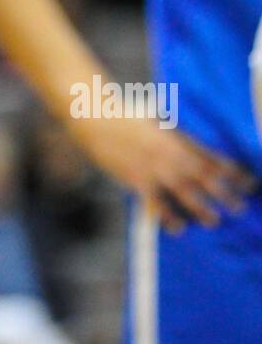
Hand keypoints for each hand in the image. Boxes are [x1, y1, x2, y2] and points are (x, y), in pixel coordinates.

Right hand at [66, 110, 258, 233]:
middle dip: (222, 192)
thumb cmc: (126, 116)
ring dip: (199, 207)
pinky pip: (154, 201)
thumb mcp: (157, 121)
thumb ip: (176, 137)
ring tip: (214, 220)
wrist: (96, 117)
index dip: (229, 170)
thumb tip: (198, 154)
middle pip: (201, 175)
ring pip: (182, 190)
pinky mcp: (135, 177)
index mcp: (175, 136)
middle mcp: (168, 152)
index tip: (246, 182)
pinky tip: (177, 227)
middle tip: (239, 207)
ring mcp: (152, 166)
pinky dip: (166, 215)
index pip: (208, 156)